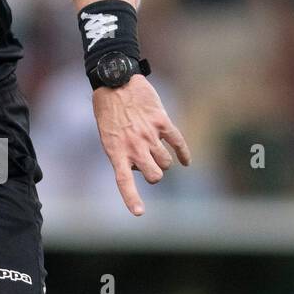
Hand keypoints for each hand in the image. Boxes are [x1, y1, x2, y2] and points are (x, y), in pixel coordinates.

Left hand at [92, 75, 190, 215]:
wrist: (115, 80)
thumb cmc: (108, 109)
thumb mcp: (107, 134)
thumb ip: (122, 153)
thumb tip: (140, 169)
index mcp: (115, 149)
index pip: (124, 180)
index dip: (131, 197)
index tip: (139, 213)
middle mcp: (133, 145)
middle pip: (156, 176)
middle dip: (155, 175)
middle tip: (150, 166)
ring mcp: (149, 134)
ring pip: (167, 162)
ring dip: (164, 161)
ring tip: (156, 150)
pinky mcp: (162, 122)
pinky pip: (178, 143)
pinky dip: (184, 154)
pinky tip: (186, 160)